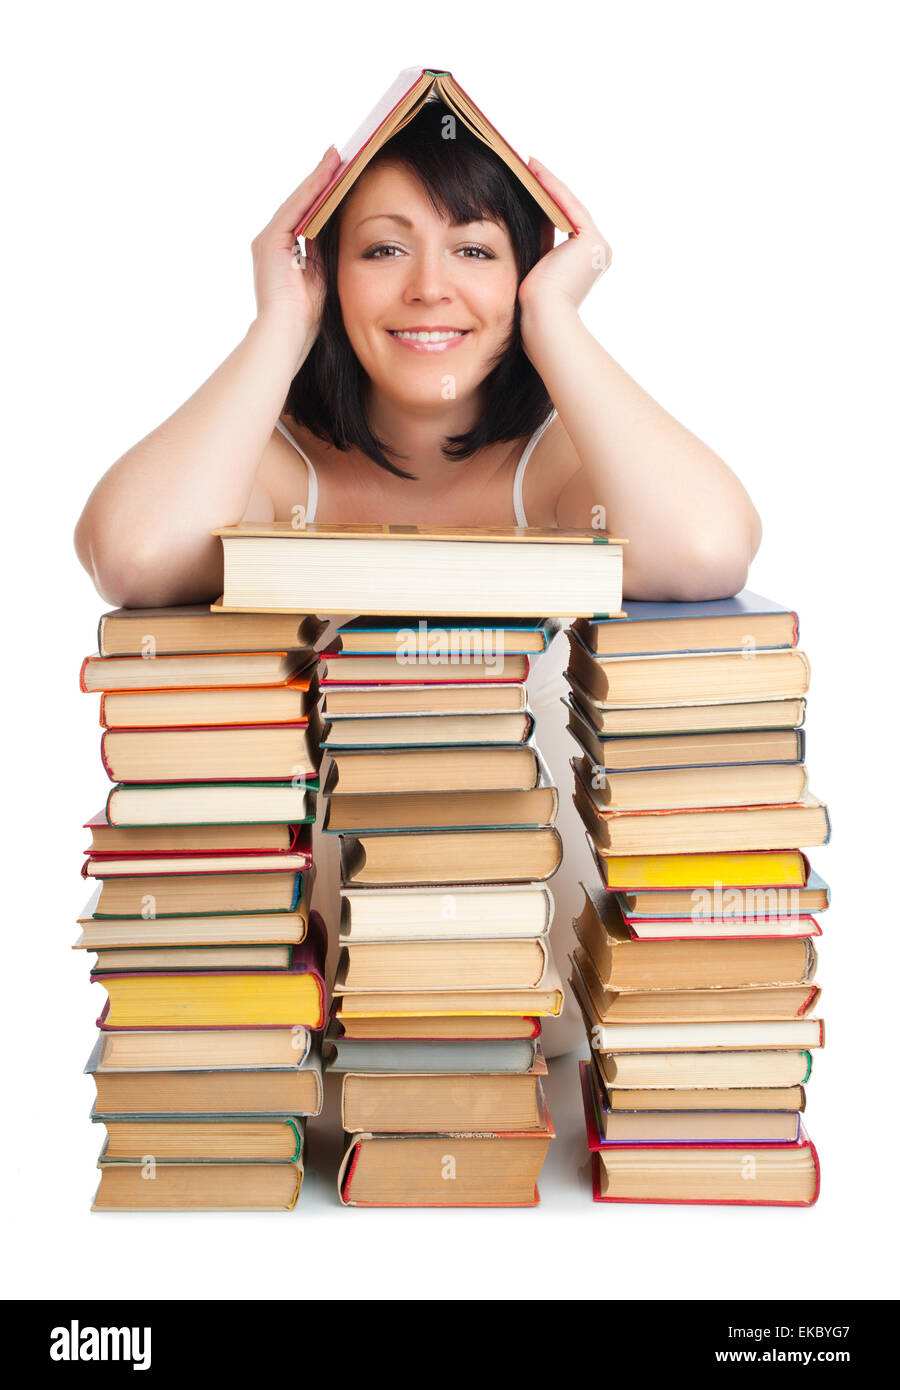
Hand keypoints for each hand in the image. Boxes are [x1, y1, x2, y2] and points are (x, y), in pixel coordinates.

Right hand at [251, 147, 341, 341]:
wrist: (286, 335)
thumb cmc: (306, 320)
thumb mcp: (322, 279)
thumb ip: (325, 255)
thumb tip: (342, 233)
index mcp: (284, 254)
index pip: (307, 216)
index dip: (324, 196)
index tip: (341, 176)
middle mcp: (272, 243)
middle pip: (301, 204)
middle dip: (321, 180)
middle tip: (341, 156)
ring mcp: (268, 240)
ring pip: (299, 200)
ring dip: (319, 177)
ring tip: (338, 157)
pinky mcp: (270, 240)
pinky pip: (296, 207)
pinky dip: (313, 188)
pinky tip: (330, 172)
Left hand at [518, 157, 611, 316]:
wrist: (543, 319)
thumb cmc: (532, 306)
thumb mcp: (534, 270)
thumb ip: (537, 246)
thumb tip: (521, 224)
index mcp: (584, 264)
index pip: (565, 223)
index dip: (547, 200)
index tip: (529, 181)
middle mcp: (596, 254)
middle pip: (569, 211)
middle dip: (548, 188)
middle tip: (528, 166)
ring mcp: (597, 247)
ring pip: (569, 206)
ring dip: (548, 183)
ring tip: (528, 164)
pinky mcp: (591, 242)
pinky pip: (569, 207)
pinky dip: (551, 188)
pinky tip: (534, 171)